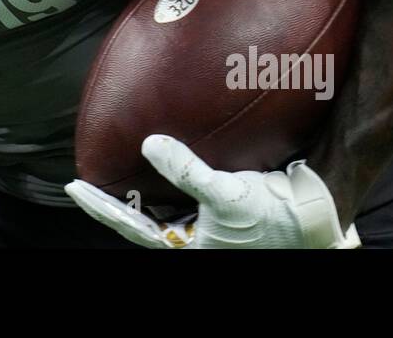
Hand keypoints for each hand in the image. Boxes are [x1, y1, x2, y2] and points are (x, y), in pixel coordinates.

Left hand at [64, 134, 361, 248]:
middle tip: (87, 180)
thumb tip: (149, 144)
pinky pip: (184, 195)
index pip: (129, 225)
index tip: (73, 186)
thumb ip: (187, 170)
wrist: (319, 218)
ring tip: (118, 169)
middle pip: (141, 220)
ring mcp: (205, 227)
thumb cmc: (276, 216)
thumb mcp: (228, 194)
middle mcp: (191, 239)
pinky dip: (169, 178)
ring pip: (161, 208)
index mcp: (186, 247)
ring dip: (142, 190)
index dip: (100, 206)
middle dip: (116, 201)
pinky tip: (163, 157)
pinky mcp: (220, 211)